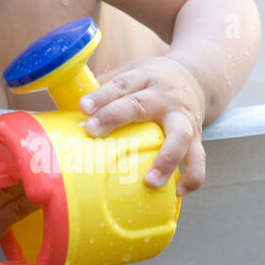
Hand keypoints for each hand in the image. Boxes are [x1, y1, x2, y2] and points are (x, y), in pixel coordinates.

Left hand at [78, 55, 206, 195]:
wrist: (198, 77)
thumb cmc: (153, 82)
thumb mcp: (131, 73)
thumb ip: (105, 89)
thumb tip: (66, 111)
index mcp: (144, 78)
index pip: (120, 84)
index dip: (101, 95)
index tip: (83, 107)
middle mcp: (164, 97)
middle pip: (142, 105)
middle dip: (117, 116)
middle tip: (94, 131)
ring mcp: (183, 118)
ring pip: (180, 137)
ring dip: (166, 160)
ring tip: (150, 182)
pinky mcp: (197, 138)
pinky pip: (198, 159)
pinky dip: (193, 177)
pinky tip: (178, 191)